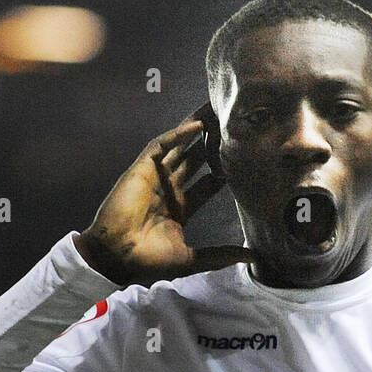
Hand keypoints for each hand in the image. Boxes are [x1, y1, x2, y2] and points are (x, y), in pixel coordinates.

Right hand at [74, 107, 253, 285]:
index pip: (207, 183)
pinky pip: (161, 145)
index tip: (245, 158)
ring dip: (197, 129)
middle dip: (213, 142)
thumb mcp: (192, 259)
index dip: (223, 170)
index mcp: (180, 208)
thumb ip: (221, 255)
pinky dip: (178, 134)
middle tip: (234, 124)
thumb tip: (253, 257)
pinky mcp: (142, 169)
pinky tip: (197, 124)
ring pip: (180, 146)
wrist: (118, 258)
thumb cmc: (149, 262)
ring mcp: (155, 177)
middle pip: (195, 159)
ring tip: (217, 109)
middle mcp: (169, 189)